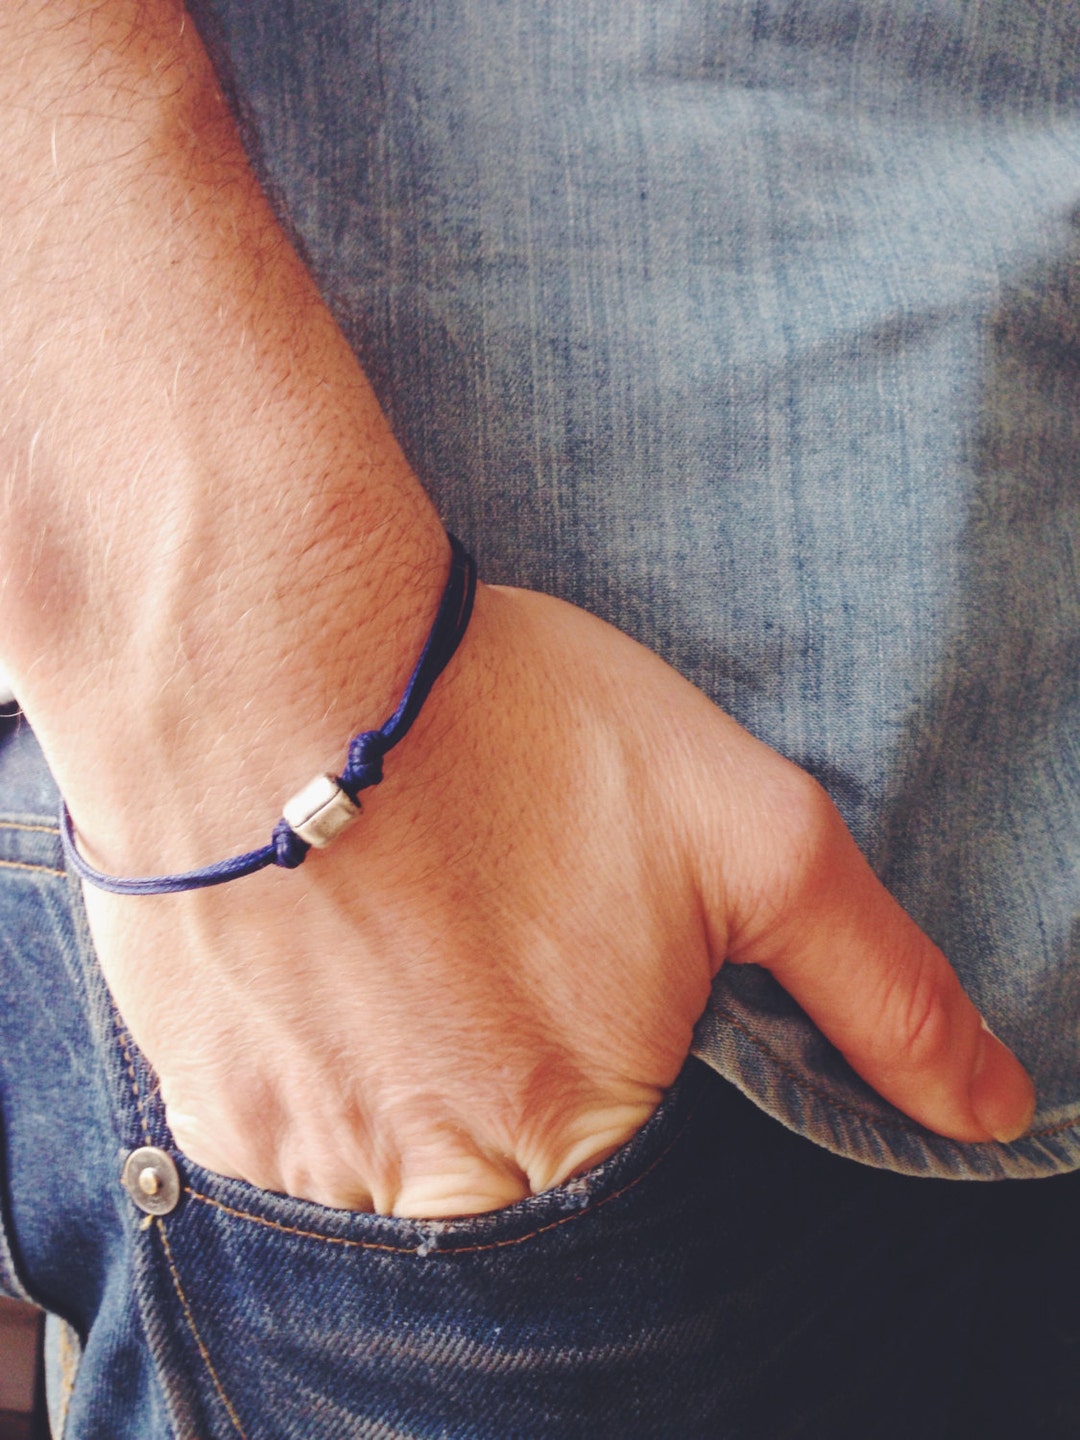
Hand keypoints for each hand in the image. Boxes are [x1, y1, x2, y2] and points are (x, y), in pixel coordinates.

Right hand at [80, 579, 1035, 1216]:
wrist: (273, 660)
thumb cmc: (511, 726)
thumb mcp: (749, 834)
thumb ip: (881, 987)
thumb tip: (989, 1112)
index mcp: (577, 1134)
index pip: (648, 1193)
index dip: (627, 1069)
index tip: (585, 981)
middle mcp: (436, 1180)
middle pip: (521, 1182)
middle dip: (525, 1074)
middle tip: (490, 938)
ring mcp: (309, 1155)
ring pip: (403, 1167)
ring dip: (421, 1073)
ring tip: (412, 939)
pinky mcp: (217, 1107)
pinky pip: (298, 1137)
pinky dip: (333, 1067)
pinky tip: (339, 962)